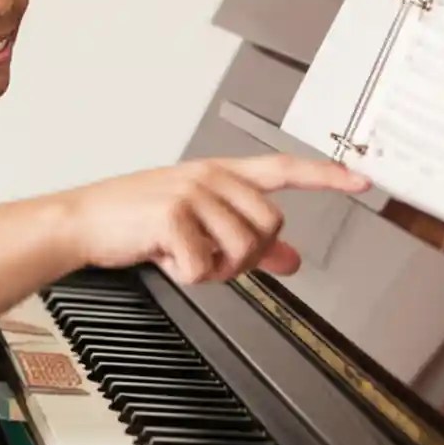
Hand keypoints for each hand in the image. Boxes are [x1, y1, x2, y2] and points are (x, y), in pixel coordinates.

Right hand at [59, 154, 369, 283]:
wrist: (82, 222)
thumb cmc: (134, 220)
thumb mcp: (195, 226)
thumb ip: (247, 241)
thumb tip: (292, 260)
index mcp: (218, 173)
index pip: (282, 169)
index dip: (325, 176)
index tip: (361, 181)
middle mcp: (209, 176)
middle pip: (270, 224)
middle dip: (248, 255)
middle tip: (212, 258)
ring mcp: (192, 191)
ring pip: (243, 248)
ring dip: (216, 269)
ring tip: (185, 259)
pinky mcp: (173, 213)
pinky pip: (205, 264)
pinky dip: (187, 275)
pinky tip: (166, 259)